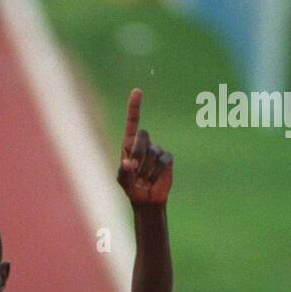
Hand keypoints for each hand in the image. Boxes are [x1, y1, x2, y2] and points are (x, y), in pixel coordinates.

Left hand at [117, 89, 172, 204]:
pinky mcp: (167, 159)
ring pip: (153, 152)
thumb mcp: (124, 182)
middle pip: (143, 135)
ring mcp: (157, 150)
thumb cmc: (132, 188)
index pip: (132, 123)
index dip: (134, 107)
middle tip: (133, 169)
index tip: (137, 91)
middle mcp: (144, 144)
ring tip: (142, 181)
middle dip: (138, 152)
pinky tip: (151, 181)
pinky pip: (163, 160)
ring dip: (145, 170)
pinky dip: (155, 173)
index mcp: (129, 145)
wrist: (147, 200)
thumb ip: (123, 172)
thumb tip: (127, 163)